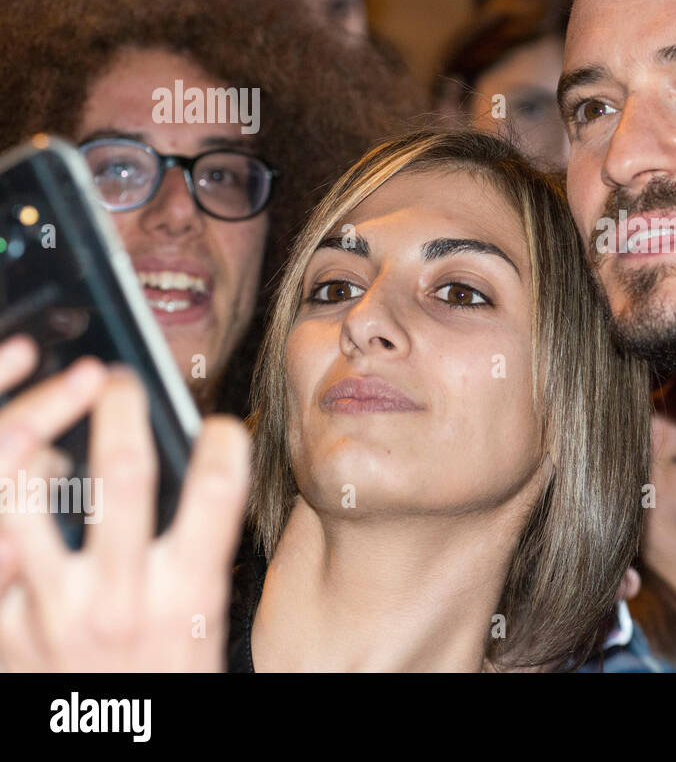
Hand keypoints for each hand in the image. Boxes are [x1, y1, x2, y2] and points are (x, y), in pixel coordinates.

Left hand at [0, 335, 249, 670]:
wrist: (115, 751)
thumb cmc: (166, 679)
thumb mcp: (203, 617)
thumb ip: (194, 548)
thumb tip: (186, 475)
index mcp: (184, 595)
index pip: (216, 494)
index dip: (223, 443)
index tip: (221, 424)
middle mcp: (119, 600)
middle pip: (123, 479)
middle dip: (121, 412)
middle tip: (118, 381)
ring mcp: (53, 614)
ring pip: (26, 505)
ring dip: (33, 453)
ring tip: (42, 432)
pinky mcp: (4, 630)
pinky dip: (4, 512)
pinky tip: (15, 494)